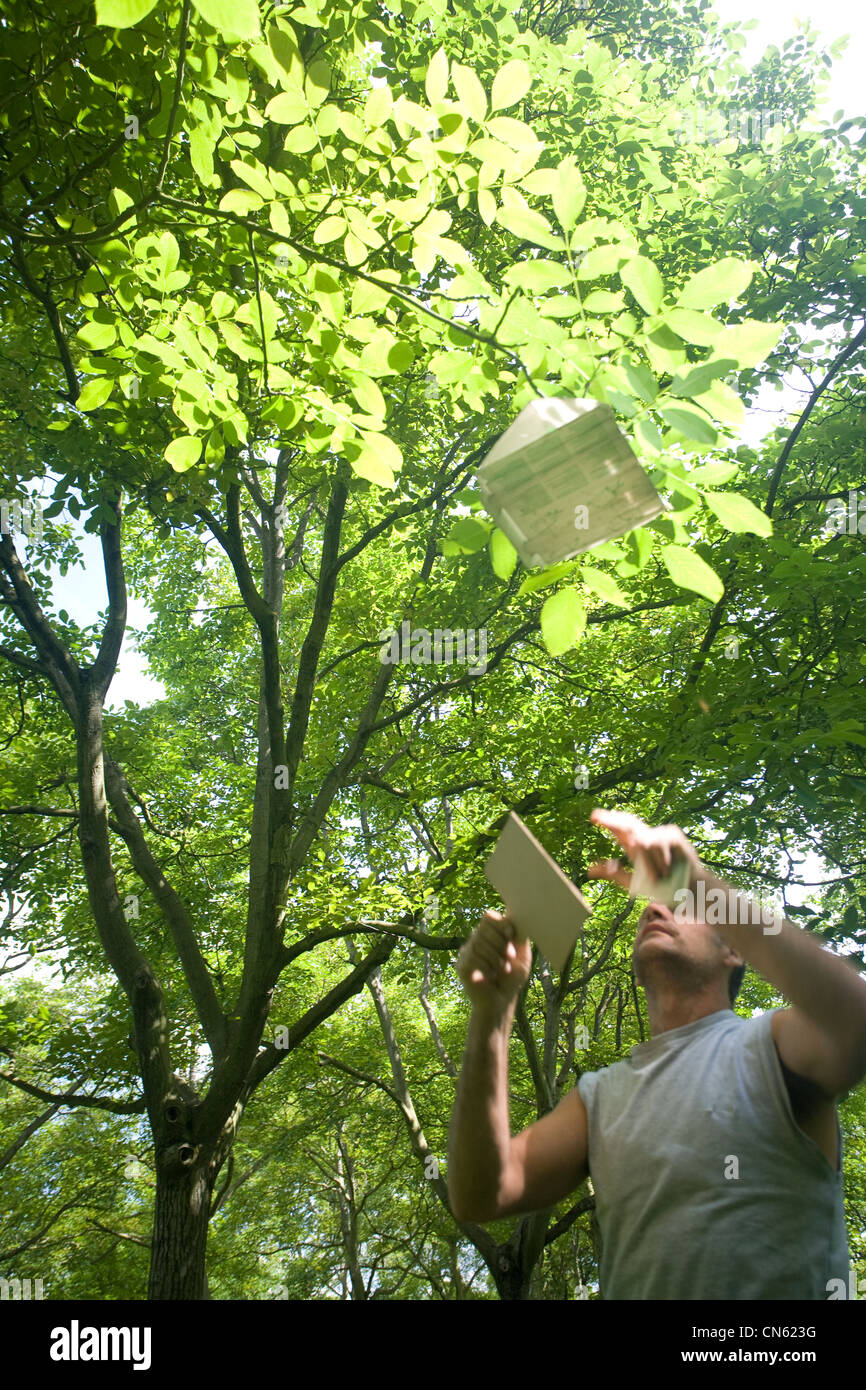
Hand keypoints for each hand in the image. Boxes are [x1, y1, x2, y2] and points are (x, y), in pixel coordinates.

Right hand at [456, 910, 531, 1012]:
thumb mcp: (523, 956)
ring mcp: (467, 952)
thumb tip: (519, 917)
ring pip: (477, 942)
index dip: (500, 923)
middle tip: (510, 958)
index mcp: (492, 935)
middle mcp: (477, 940)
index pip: (489, 917)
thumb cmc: (513, 978)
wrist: (502, 1001)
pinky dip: (486, 966)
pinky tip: (490, 976)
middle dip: (500, 943)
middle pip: (483, 927)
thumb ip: (520, 937)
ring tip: (503, 970)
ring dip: (495, 957)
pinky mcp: (462, 964)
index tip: (510, 935)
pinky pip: (471, 957)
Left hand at [586, 808, 700, 895]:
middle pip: (628, 823)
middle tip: (597, 818)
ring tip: (658, 877)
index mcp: (635, 847)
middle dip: (612, 820)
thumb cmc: (662, 887)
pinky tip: (668, 867)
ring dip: (648, 863)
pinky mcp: (673, 834)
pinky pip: (659, 842)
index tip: (593, 817)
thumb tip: (588, 870)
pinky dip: (660, 858)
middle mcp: (646, 837)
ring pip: (643, 841)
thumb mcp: (633, 882)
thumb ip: (613, 874)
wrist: (688, 892)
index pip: (619, 829)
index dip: (607, 821)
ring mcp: (660, 833)